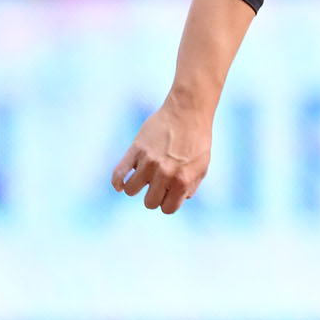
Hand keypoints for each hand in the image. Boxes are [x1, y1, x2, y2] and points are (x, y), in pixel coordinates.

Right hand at [112, 96, 212, 213]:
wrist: (188, 111)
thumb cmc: (197, 138)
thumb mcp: (202, 166)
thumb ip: (191, 186)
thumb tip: (179, 198)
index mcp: (182, 180)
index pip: (167, 208)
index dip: (168, 201)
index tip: (169, 191)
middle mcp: (164, 173)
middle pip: (149, 202)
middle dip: (154, 195)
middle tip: (159, 182)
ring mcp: (149, 161)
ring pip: (131, 190)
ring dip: (137, 186)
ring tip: (144, 176)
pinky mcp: (136, 149)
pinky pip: (119, 173)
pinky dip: (117, 181)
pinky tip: (121, 184)